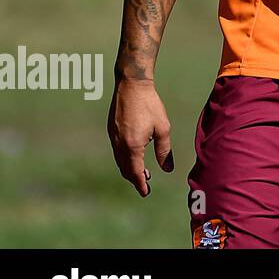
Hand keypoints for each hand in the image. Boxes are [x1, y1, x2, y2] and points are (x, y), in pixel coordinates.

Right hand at [107, 78, 172, 196]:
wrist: (132, 85)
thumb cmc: (150, 105)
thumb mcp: (163, 128)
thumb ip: (164, 151)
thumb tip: (167, 169)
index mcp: (132, 146)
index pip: (135, 172)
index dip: (141, 184)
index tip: (146, 192)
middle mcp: (119, 144)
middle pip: (125, 169)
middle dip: (135, 178)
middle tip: (146, 183)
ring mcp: (113, 137)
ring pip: (120, 160)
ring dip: (130, 168)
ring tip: (143, 172)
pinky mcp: (111, 130)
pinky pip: (117, 151)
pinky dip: (125, 158)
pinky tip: (134, 155)